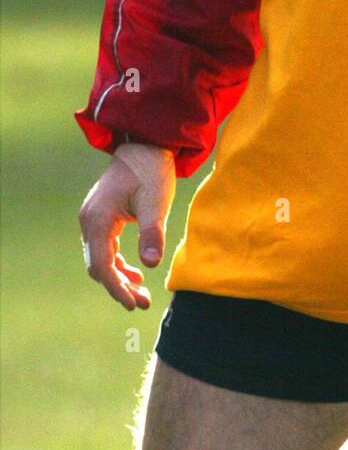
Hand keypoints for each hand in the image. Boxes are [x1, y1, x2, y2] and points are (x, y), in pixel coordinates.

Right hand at [78, 142, 175, 309]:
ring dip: (118, 278)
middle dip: (119, 288)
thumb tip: (151, 264)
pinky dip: (117, 263)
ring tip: (141, 293)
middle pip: (98, 266)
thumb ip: (152, 232)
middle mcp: (89, 221)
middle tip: (142, 303)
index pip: (102, 265)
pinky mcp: (101, 217)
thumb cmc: (151, 171)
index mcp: (98, 219)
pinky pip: (104, 248)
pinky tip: (135, 273)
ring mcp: (92, 219)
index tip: (133, 304)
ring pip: (101, 259)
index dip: (117, 288)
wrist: (145, 145)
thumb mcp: (156, 201)